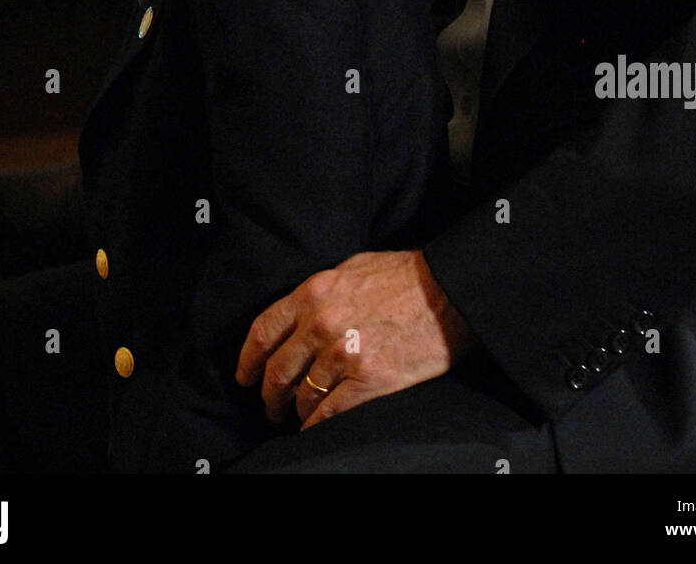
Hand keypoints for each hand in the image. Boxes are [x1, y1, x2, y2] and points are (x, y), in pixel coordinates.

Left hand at [235, 249, 473, 428]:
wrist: (451, 291)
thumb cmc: (406, 274)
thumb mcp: (353, 267)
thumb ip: (322, 291)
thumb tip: (302, 312)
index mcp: (315, 292)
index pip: (264, 330)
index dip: (248, 359)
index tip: (245, 376)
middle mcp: (322, 324)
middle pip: (277, 369)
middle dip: (269, 393)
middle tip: (269, 406)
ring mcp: (344, 354)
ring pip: (303, 395)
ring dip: (296, 410)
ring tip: (298, 416)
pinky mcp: (369, 380)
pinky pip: (329, 413)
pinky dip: (316, 425)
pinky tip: (314, 428)